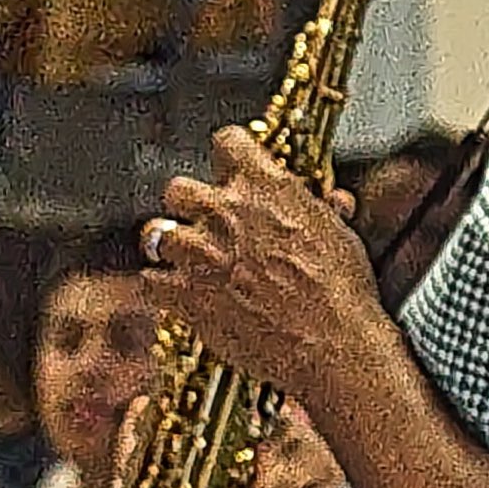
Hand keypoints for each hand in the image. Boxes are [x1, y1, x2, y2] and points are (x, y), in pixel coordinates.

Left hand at [144, 128, 388, 401]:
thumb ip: (321, 210)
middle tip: (204, 225)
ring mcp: (200, 254)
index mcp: (266, 186)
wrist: (331, 345)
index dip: (229, 157)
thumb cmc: (341, 293)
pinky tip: (170, 296)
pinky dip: (156, 290)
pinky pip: (147, 282)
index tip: (232, 170)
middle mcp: (226, 212)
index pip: (228, 142)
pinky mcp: (184, 295)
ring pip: (155, 234)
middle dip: (188, 205)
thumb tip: (331, 200)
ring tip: (184, 262)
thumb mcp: (339, 235)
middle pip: (178, 188)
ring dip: (168, 247)